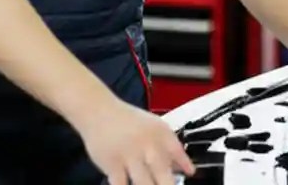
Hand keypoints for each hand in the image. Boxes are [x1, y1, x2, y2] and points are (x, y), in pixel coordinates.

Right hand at [78, 99, 195, 184]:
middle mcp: (148, 145)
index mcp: (161, 134)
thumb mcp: (154, 127)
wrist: (98, 110)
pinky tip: (128, 184)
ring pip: (144, 183)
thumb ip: (170, 148)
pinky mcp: (112, 164)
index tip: (189, 175)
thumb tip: (187, 170)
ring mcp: (130, 155)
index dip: (185, 166)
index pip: (178, 152)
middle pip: (164, 174)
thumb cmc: (128, 122)